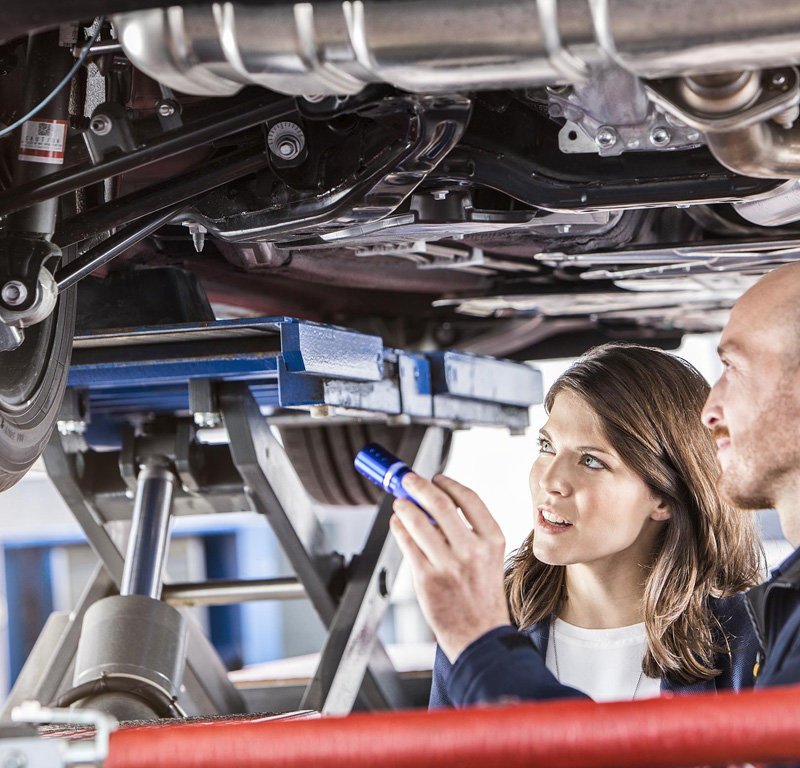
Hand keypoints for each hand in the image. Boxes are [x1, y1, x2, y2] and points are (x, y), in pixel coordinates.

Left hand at [390, 473, 510, 661]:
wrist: (479, 635)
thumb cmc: (481, 594)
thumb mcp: (489, 557)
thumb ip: (469, 530)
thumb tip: (435, 503)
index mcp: (492, 540)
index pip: (468, 498)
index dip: (449, 483)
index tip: (437, 478)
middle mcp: (472, 550)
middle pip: (440, 503)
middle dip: (418, 486)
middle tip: (408, 480)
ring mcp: (448, 565)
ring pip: (418, 521)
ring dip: (404, 505)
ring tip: (400, 502)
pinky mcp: (427, 578)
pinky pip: (407, 543)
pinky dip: (399, 527)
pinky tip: (398, 523)